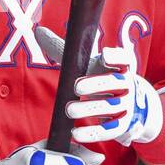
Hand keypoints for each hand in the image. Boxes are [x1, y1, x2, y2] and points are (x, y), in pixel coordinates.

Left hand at [36, 25, 163, 148]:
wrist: (126, 102)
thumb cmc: (99, 76)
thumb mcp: (85, 62)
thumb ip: (63, 49)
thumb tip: (37, 30)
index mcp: (119, 65)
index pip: (124, 58)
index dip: (116, 57)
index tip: (104, 55)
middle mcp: (126, 83)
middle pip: (115, 82)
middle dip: (96, 84)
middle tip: (76, 86)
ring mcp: (126, 105)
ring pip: (111, 107)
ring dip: (90, 109)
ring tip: (70, 111)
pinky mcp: (122, 125)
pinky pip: (110, 130)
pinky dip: (93, 133)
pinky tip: (76, 134)